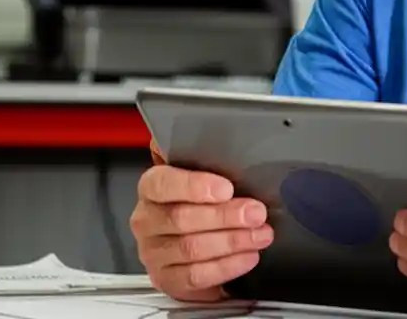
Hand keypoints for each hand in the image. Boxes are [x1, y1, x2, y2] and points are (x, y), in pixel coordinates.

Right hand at [130, 142, 273, 300]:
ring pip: (191, 248)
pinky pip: (196, 276)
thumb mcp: (203, 174)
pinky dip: (227, 266)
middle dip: (225, 215)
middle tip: (255, 212)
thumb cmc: (200, 201)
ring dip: (232, 241)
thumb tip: (222, 128)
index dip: (194, 185)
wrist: (195, 241)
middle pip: (182, 218)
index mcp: (152, 187)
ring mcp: (154, 252)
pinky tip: (247, 256)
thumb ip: (204, 156)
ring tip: (259, 234)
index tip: (225, 188)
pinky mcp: (167, 279)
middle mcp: (147, 219)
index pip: (163, 183)